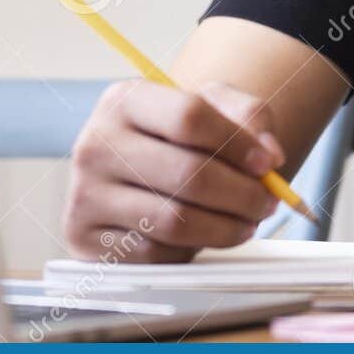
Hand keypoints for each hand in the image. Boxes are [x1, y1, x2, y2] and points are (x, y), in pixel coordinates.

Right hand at [63, 79, 285, 261]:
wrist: (132, 169)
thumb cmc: (177, 138)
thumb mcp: (211, 108)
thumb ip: (249, 118)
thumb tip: (269, 157)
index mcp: (124, 100)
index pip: (189, 116)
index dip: (238, 143)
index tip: (269, 163)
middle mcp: (96, 142)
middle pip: (187, 173)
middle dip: (242, 194)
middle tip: (268, 203)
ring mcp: (85, 192)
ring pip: (174, 220)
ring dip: (225, 228)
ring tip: (247, 223)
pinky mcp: (84, 237)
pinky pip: (154, 254)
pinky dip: (190, 250)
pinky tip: (203, 236)